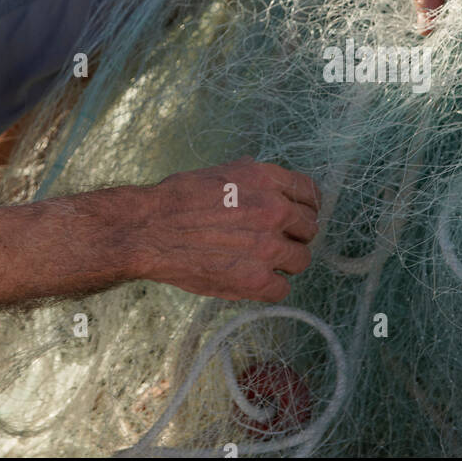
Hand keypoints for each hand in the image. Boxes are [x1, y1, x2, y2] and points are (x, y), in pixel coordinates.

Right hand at [136, 158, 320, 301]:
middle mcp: (274, 209)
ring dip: (285, 261)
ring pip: (302, 259)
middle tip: (273, 239)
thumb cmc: (178, 199)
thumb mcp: (220, 172)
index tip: (297, 215)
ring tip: (260, 260)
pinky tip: (251, 278)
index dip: (305, 206)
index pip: (310, 192)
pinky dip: (270, 286)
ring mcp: (269, 246)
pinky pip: (283, 288)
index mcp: (266, 179)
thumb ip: (251, 177)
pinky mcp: (257, 279)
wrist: (150, 229)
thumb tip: (264, 178)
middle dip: (294, 234)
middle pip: (310, 227)